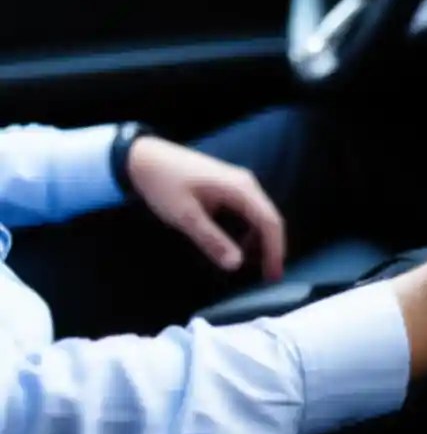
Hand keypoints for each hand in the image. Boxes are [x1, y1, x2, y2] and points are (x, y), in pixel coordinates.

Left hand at [128, 137, 285, 279]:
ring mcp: (237, 183)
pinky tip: (235, 244)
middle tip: (267, 276)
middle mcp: (245, 184)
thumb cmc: (164, 184)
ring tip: (251, 264)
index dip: (275, 250)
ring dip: (258, 240)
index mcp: (240, 189)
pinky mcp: (228, 186)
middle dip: (270, 248)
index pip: (270, 222)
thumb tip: (236, 265)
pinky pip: (247, 211)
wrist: (144, 157)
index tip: (273, 276)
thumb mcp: (186, 216)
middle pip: (268, 218)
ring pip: (259, 215)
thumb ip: (212, 240)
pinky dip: (247, 230)